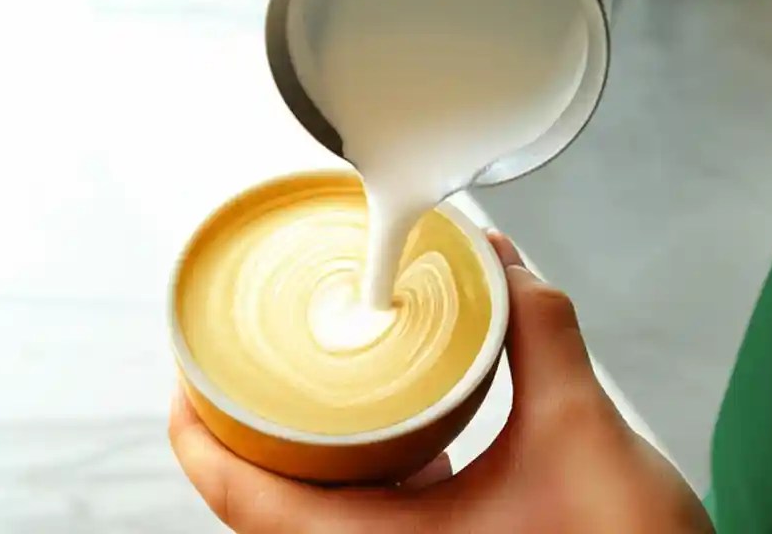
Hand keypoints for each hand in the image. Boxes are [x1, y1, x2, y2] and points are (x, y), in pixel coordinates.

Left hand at [169, 231, 712, 532]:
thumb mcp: (584, 435)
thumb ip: (542, 337)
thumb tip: (508, 265)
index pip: (244, 499)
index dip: (197, 429)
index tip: (188, 366)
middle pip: (260, 497)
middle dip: (239, 420)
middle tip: (234, 347)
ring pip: (310, 505)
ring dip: (291, 440)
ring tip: (287, 368)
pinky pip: (361, 507)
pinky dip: (349, 459)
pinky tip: (369, 416)